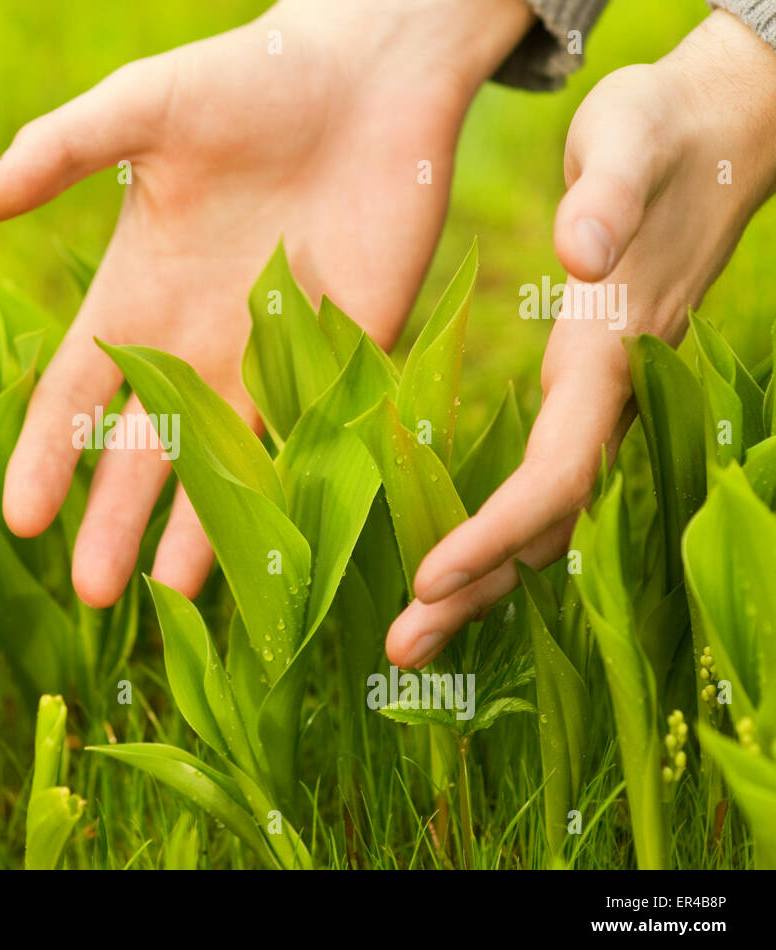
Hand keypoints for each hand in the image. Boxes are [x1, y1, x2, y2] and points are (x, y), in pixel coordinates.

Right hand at [0, 0, 533, 606]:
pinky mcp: (348, 352)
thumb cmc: (250, 79)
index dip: (47, 455)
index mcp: (137, 295)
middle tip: (92, 595)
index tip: (20, 520)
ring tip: (177, 601)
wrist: (374, 70)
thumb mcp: (142, 108)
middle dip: (115, 521)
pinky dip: (294, 490)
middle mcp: (196, 341)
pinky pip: (312, 434)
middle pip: (145, 451)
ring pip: (226, 464)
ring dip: (200, 532)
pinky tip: (279, 549)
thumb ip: (60, 153)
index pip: (76, 394)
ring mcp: (272, 355)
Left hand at [388, 9, 775, 667]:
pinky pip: (541, 489)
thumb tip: (580, 252)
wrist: (715, 134)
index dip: (498, 530)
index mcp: (609, 355)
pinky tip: (450, 573)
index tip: (429, 576)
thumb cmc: (660, 134)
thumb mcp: (630, 139)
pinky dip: (496, 540)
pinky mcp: (585, 395)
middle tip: (399, 651)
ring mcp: (601, 403)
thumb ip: (608, 195)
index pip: (556, 470)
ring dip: (479, 583)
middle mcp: (607, 397)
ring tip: (410, 640)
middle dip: (476, 591)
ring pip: (544, 519)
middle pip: (546, 523)